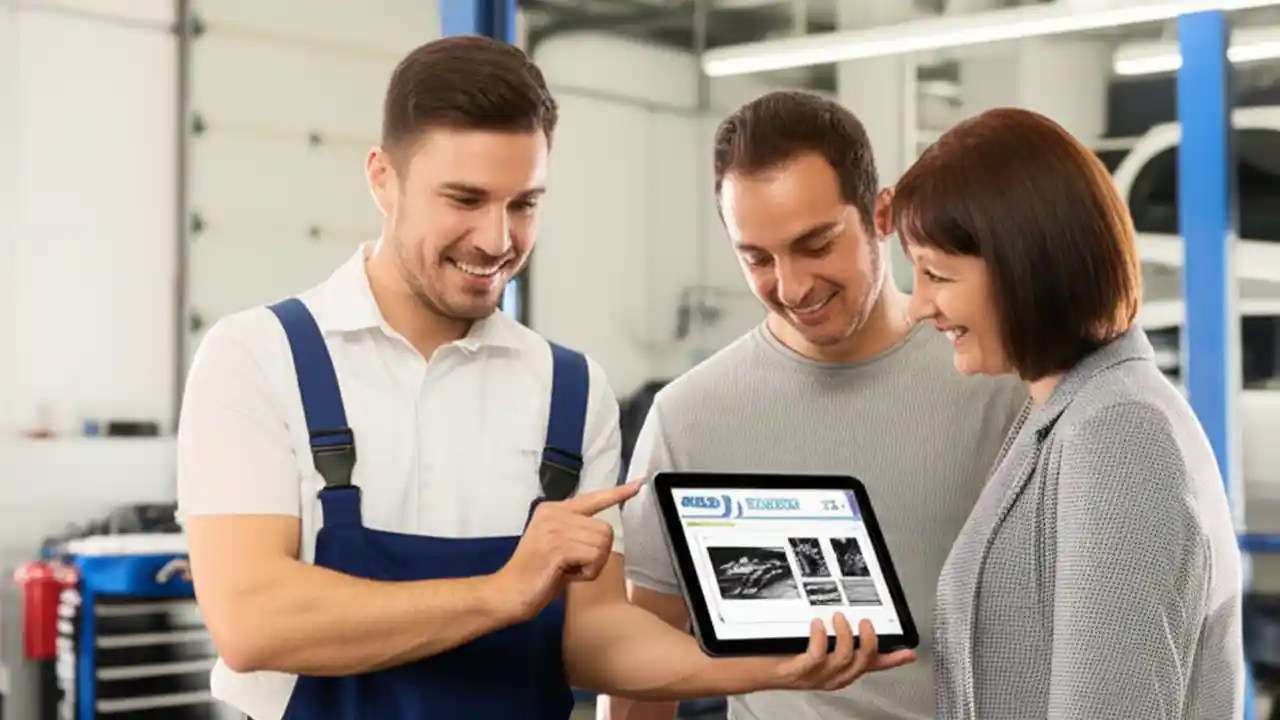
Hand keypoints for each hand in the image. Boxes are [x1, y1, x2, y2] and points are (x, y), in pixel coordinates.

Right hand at [489, 480, 641, 622]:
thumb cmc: (536, 575)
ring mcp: (554, 529)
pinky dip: (587, 573)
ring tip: (567, 571)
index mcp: (554, 510)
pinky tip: (567, 576)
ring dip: (592, 566)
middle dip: (597, 555)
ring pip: (602, 544)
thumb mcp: (557, 546)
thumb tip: (604, 534)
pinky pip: (594, 557)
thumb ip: (577, 533)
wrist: (507, 593)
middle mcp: (554, 514)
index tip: (638, 483)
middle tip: (572, 566)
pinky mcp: (557, 547)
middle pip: (605, 530)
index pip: (593, 497)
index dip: (619, 492)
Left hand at [759, 614, 916, 691]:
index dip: (892, 660)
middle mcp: (829, 677)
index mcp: (837, 669)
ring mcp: (814, 677)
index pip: (871, 666)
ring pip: (843, 661)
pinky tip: (817, 624)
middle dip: (869, 641)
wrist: (748, 668)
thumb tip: (846, 610)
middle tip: (866, 622)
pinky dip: (820, 638)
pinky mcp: (797, 673)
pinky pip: (817, 657)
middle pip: (862, 663)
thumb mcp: (811, 641)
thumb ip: (831, 633)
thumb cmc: (777, 653)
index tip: (909, 652)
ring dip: (844, 636)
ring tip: (839, 616)